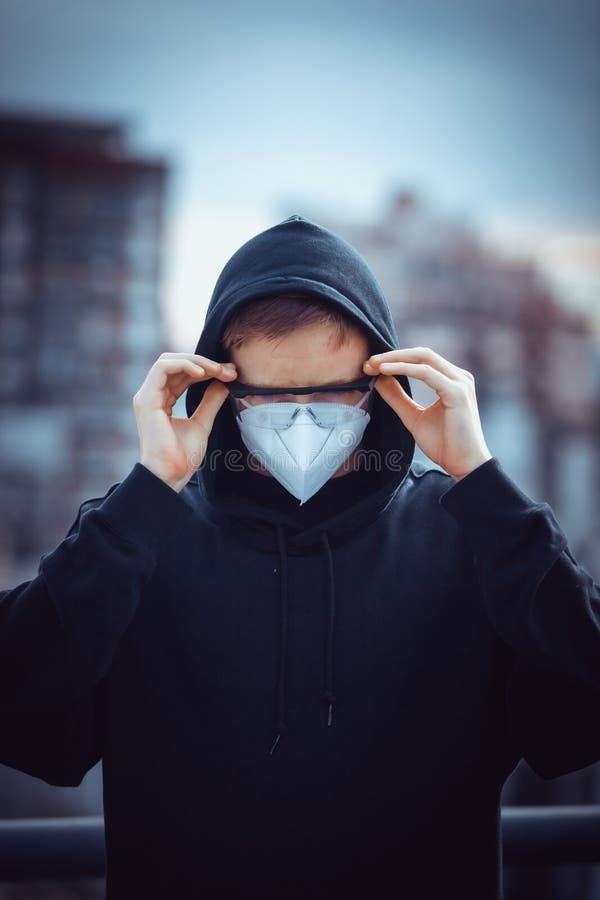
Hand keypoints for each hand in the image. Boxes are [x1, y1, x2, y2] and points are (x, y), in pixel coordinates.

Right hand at [133, 353, 237, 491]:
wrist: (170, 474)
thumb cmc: (182, 456)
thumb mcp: (202, 422)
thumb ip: (211, 401)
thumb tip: (224, 383)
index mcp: (162, 400)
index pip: (183, 374)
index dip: (207, 369)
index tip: (231, 374)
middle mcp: (152, 395)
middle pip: (177, 363)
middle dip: (205, 363)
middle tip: (229, 370)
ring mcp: (147, 395)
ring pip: (169, 360)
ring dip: (196, 362)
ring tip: (218, 370)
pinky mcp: (146, 398)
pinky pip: (163, 368)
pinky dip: (184, 365)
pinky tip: (203, 373)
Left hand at [363, 346, 491, 480]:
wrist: (464, 465)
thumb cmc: (444, 444)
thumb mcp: (413, 417)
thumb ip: (398, 398)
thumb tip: (378, 379)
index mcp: (451, 380)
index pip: (420, 360)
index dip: (395, 358)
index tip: (370, 366)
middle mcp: (458, 377)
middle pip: (421, 354)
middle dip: (392, 355)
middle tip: (367, 362)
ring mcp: (460, 383)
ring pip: (423, 358)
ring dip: (395, 359)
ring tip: (372, 365)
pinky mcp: (457, 392)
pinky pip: (426, 373)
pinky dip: (403, 369)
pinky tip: (384, 371)